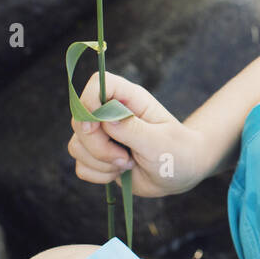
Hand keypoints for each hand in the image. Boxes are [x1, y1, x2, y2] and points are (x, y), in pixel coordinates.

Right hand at [67, 71, 210, 197]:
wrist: (182, 174)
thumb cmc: (178, 152)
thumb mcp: (160, 142)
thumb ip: (133, 129)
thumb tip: (105, 119)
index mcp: (130, 100)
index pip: (99, 83)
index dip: (88, 100)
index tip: (95, 125)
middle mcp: (112, 114)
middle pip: (80, 120)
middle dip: (97, 145)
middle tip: (124, 157)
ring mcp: (103, 135)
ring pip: (77, 145)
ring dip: (100, 162)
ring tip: (126, 164)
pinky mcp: (99, 157)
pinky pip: (81, 166)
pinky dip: (98, 175)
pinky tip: (119, 173)